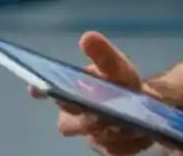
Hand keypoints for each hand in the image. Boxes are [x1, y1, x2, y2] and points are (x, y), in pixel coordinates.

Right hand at [29, 31, 154, 155]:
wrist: (146, 104)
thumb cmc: (122, 82)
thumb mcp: (117, 65)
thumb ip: (103, 55)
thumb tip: (86, 37)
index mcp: (70, 94)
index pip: (48, 92)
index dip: (40, 90)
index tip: (36, 86)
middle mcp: (74, 119)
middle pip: (67, 124)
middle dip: (83, 118)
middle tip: (99, 112)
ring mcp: (91, 137)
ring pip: (94, 138)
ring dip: (111, 129)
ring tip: (127, 120)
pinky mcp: (110, 150)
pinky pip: (114, 150)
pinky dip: (127, 141)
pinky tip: (139, 132)